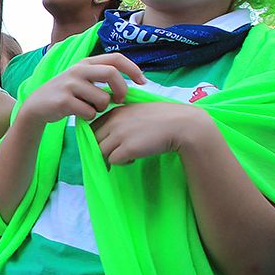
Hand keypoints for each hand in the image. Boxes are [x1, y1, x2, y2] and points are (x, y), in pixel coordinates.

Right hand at [20, 53, 145, 124]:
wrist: (37, 106)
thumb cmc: (66, 94)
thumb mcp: (82, 79)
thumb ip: (101, 77)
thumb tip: (130, 83)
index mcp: (86, 63)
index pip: (116, 58)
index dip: (133, 69)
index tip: (142, 82)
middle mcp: (78, 70)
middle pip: (112, 74)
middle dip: (121, 90)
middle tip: (120, 100)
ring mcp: (70, 85)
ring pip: (102, 98)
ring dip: (102, 108)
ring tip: (91, 109)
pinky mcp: (64, 101)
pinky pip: (89, 112)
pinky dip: (89, 116)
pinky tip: (80, 114)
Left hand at [91, 101, 205, 164]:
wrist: (182, 125)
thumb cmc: (162, 119)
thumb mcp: (137, 111)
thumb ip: (121, 119)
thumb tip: (108, 136)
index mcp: (115, 111)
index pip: (92, 128)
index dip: (98, 139)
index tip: (109, 145)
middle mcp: (114, 121)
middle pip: (93, 141)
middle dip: (101, 149)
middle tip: (116, 154)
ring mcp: (119, 134)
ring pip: (100, 152)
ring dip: (112, 156)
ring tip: (127, 155)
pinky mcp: (127, 148)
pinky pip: (113, 161)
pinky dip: (122, 163)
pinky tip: (134, 159)